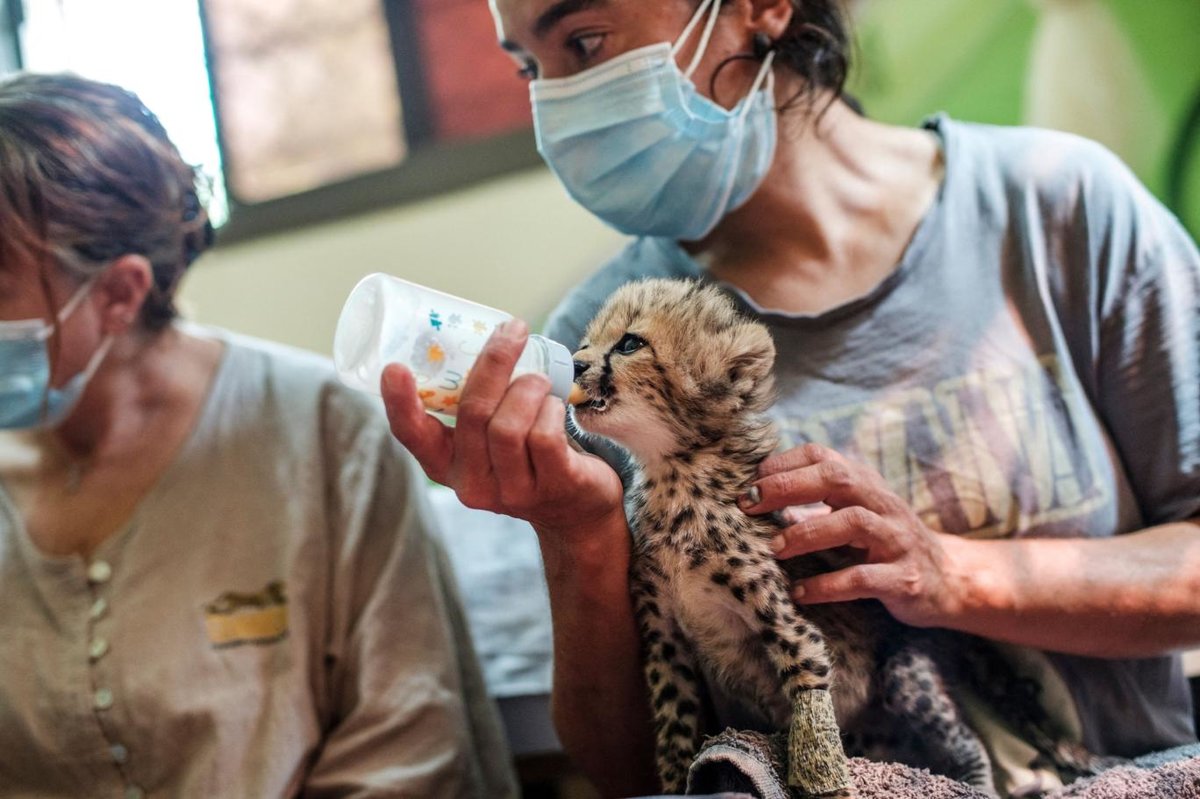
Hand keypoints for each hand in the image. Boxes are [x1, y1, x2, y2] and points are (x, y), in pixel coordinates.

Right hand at [380, 319, 625, 535]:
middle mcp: (472, 484)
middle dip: (494, 363)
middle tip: (514, 330)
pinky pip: (545, 436)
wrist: (578, 509)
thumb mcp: (489, 439)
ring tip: (538, 380)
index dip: (400, 403)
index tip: (395, 367)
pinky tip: (555, 407)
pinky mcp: (554, 486)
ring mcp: (513, 492)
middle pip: (474, 414)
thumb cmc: (527, 455)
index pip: (412, 436)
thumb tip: (483, 334)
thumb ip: (476, 404)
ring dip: (528, 387)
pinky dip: (551, 408)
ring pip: (508, 426)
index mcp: (445, 465)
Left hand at [739, 443, 962, 627]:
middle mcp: (884, 505)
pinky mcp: (904, 579)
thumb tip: (759, 495)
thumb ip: (818, 503)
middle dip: (788, 487)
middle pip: (837, 479)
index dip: (785, 463)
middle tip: (750, 505)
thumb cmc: (886, 545)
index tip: (751, 481)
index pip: (824, 456)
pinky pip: (862, 578)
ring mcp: (897, 540)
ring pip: (852, 522)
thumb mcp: (855, 515)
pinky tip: (798, 593)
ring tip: (773, 549)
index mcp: (867, 485)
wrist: (950, 581)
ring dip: (806, 533)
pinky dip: (826, 585)